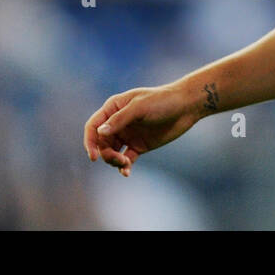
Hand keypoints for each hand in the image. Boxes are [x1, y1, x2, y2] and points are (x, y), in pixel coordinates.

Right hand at [82, 84, 200, 176]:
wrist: (185, 107)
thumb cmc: (161, 101)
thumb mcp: (139, 107)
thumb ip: (119, 120)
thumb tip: (100, 133)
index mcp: (113, 108)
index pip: (93, 126)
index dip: (89, 141)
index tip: (93, 156)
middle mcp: (117, 122)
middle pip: (101, 143)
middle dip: (106, 154)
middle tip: (119, 160)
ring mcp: (128, 135)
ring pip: (112, 152)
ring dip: (114, 161)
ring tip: (125, 163)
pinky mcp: (139, 145)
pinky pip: (126, 159)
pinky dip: (124, 167)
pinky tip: (126, 172)